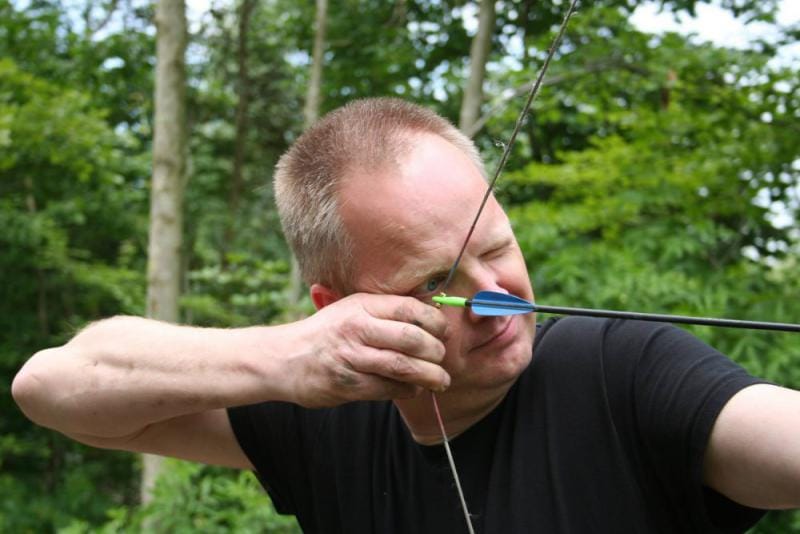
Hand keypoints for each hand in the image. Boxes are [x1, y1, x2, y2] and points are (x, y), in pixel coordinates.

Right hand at [289, 293, 449, 407]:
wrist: (283, 359)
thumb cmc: (326, 333)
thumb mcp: (350, 310)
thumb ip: (383, 311)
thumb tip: (429, 317)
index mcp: (361, 305)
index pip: (409, 309)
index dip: (434, 321)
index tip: (443, 331)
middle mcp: (356, 328)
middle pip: (411, 338)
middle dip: (435, 350)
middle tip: (442, 357)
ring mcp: (351, 357)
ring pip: (403, 366)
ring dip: (429, 375)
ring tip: (440, 380)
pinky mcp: (348, 384)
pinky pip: (389, 388)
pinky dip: (408, 389)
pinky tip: (414, 388)